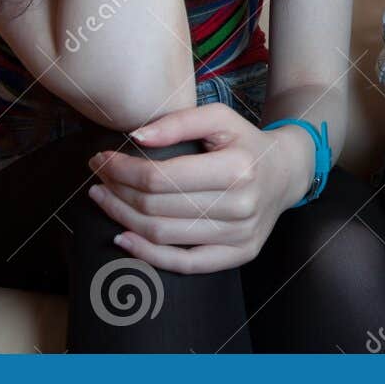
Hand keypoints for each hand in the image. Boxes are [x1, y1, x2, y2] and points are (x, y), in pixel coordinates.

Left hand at [86, 103, 313, 273]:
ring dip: (123, 218)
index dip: (122, 170)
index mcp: (237, 168)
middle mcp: (241, 205)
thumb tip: (136, 137)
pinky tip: (123, 238)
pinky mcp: (239, 254)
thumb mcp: (220, 119)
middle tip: (98, 178)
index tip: (101, 160)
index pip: (160, 177)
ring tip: (104, 199)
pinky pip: (184, 264)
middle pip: (157, 207)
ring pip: (163, 235)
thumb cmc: (246, 143)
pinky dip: (147, 255)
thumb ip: (178, 122)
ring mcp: (241, 235)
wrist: (286, 172)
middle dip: (117, 192)